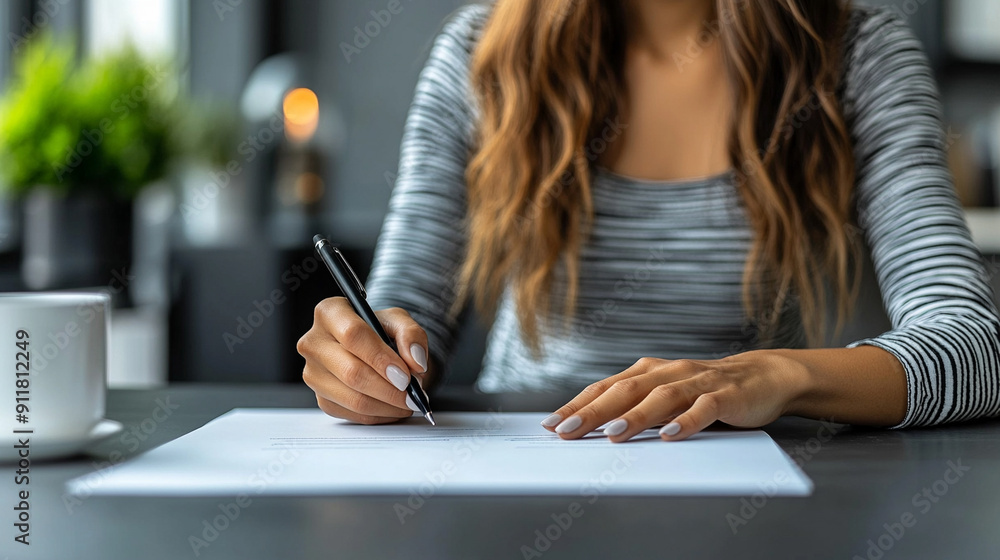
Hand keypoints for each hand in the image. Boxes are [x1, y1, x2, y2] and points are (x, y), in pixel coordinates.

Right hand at [297, 297, 429, 423]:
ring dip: (388, 406)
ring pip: (353, 399)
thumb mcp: (398, 321)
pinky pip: (352, 414)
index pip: (353, 336)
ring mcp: (313, 373)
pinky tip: (393, 407)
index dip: (381, 358)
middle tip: (413, 396)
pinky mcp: (320, 397)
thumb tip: (416, 362)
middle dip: (389, 390)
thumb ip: (411, 335)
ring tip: (408, 402)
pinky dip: (379, 415)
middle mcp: (314, 343)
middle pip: (351, 372)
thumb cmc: (379, 330)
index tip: (405, 375)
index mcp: (330, 313)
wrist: (368, 347)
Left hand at [541, 351, 809, 441]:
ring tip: (613, 434)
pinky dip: (687, 420)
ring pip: (661, 397)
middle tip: (567, 432)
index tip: (551, 424)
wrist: (763, 376)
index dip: (577, 405)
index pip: (605, 388)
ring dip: (635, 415)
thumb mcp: (665, 395)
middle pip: (625, 391)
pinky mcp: (725, 394)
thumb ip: (635, 408)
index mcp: (648, 372)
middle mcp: (668, 372)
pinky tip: (670, 435)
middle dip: (593, 412)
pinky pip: (704, 406)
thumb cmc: (705, 389)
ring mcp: (696, 381)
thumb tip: (593, 430)